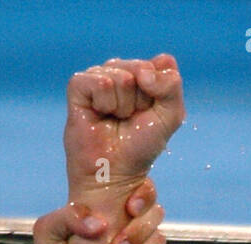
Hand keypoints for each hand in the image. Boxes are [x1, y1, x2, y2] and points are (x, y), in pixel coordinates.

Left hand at [33, 178, 173, 243]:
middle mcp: (129, 223)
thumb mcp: (47, 234)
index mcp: (109, 207)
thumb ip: (66, 217)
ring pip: (158, 237)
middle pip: (153, 211)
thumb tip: (98, 223)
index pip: (139, 189)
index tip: (130, 208)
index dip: (143, 194)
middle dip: (138, 229)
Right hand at [63, 54, 184, 202]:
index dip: (160, 93)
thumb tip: (144, 72)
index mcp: (143, 73)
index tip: (149, 113)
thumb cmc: (140, 146)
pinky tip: (99, 115)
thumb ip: (171, 85)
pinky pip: (100, 82)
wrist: (114, 171)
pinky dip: (104, 103)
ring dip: (122, 106)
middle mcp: (120, 70)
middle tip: (129, 119)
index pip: (161, 64)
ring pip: (121, 76)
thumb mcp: (170, 115)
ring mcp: (98, 76)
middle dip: (140, 100)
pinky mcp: (79, 85)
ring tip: (114, 119)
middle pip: (141, 68)